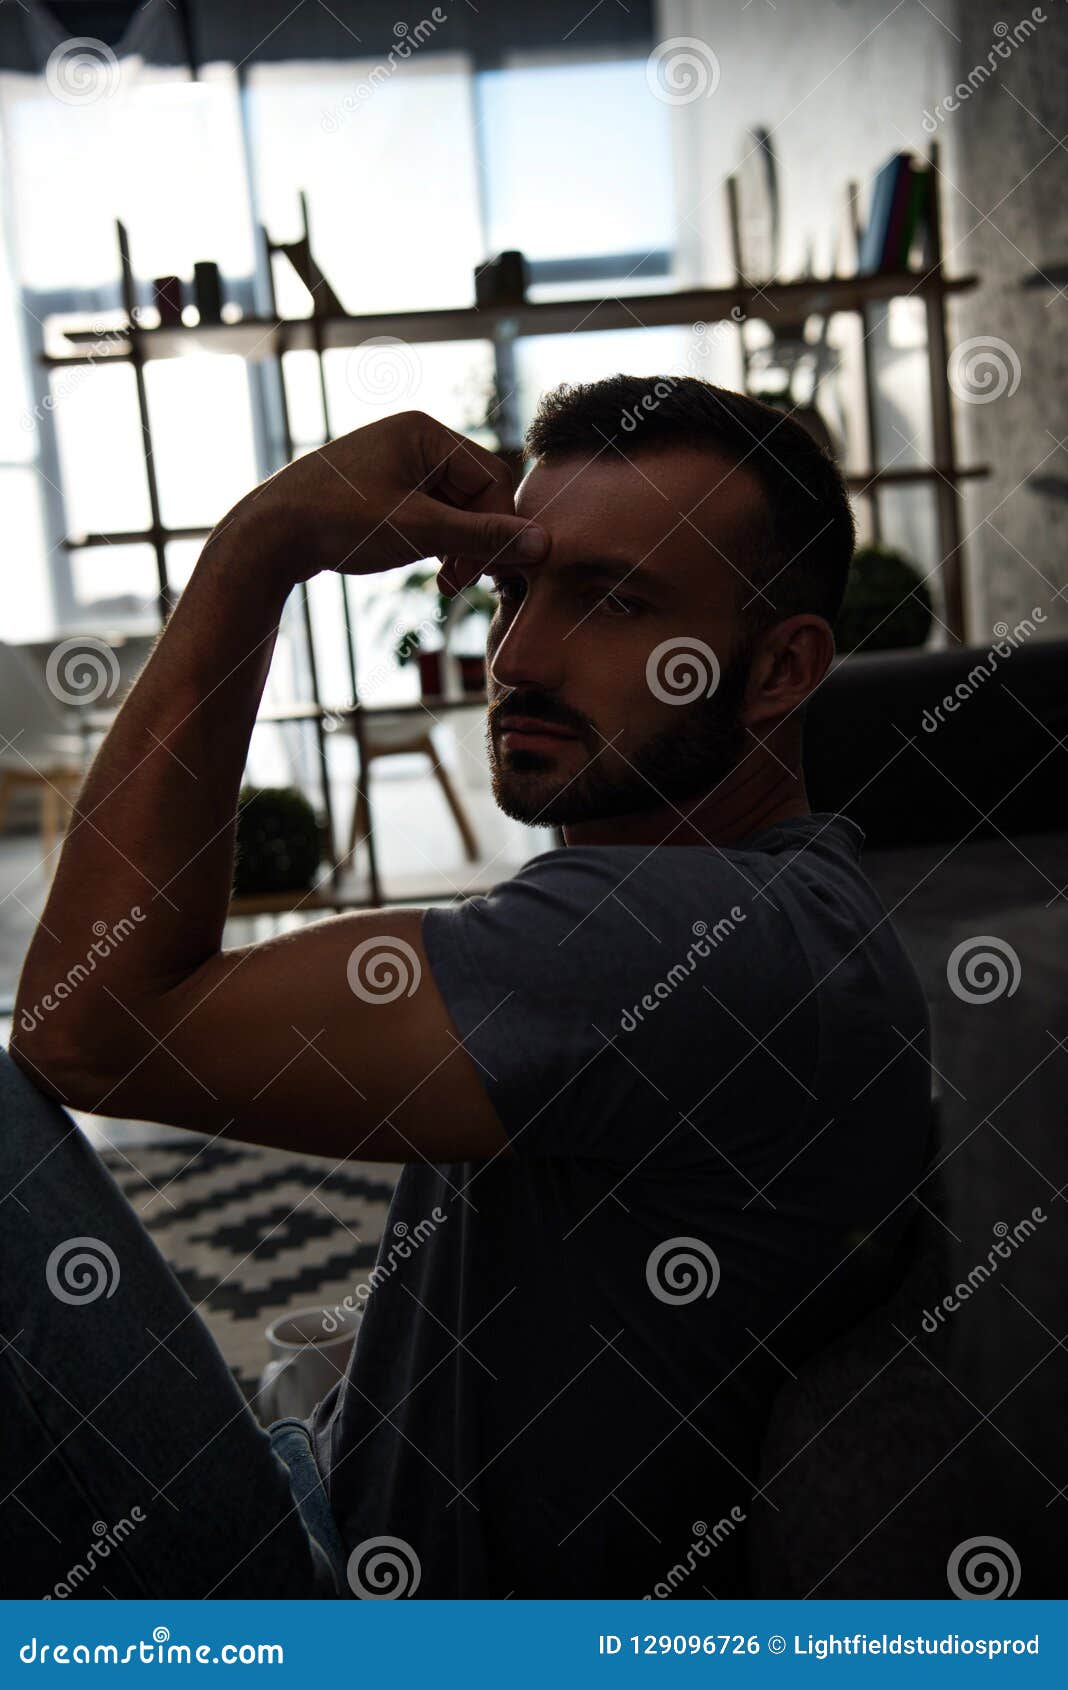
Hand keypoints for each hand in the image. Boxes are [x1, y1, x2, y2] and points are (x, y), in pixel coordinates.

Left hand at [216, 409, 547, 592]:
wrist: (269, 534)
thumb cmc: (339, 521)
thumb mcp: (419, 530)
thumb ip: (484, 536)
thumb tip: (544, 544)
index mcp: (424, 432)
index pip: (491, 478)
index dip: (501, 525)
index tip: (494, 571)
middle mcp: (414, 440)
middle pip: (476, 493)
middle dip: (478, 539)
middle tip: (466, 581)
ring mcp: (398, 465)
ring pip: (456, 509)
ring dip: (460, 547)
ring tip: (447, 582)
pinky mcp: (385, 490)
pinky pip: (432, 515)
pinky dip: (439, 545)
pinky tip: (433, 572)